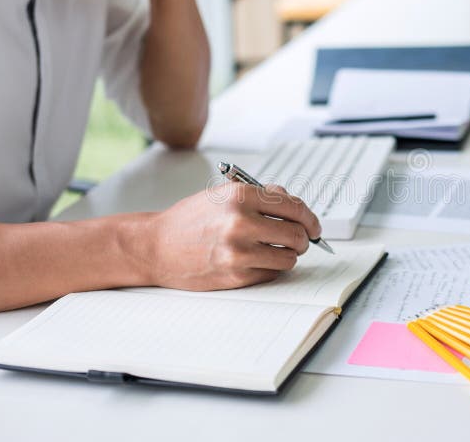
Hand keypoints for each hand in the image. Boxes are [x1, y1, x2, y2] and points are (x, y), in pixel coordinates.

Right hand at [141, 183, 322, 290]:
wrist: (156, 246)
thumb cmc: (191, 219)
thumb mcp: (224, 195)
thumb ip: (261, 196)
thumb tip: (296, 205)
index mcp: (240, 196)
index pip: (294, 207)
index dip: (310, 218)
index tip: (313, 225)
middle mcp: (241, 222)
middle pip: (297, 234)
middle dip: (304, 238)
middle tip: (301, 240)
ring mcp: (239, 251)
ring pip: (289, 257)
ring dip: (289, 255)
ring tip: (277, 250)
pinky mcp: (236, 274)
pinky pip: (272, 273)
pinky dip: (271, 267)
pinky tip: (258, 260)